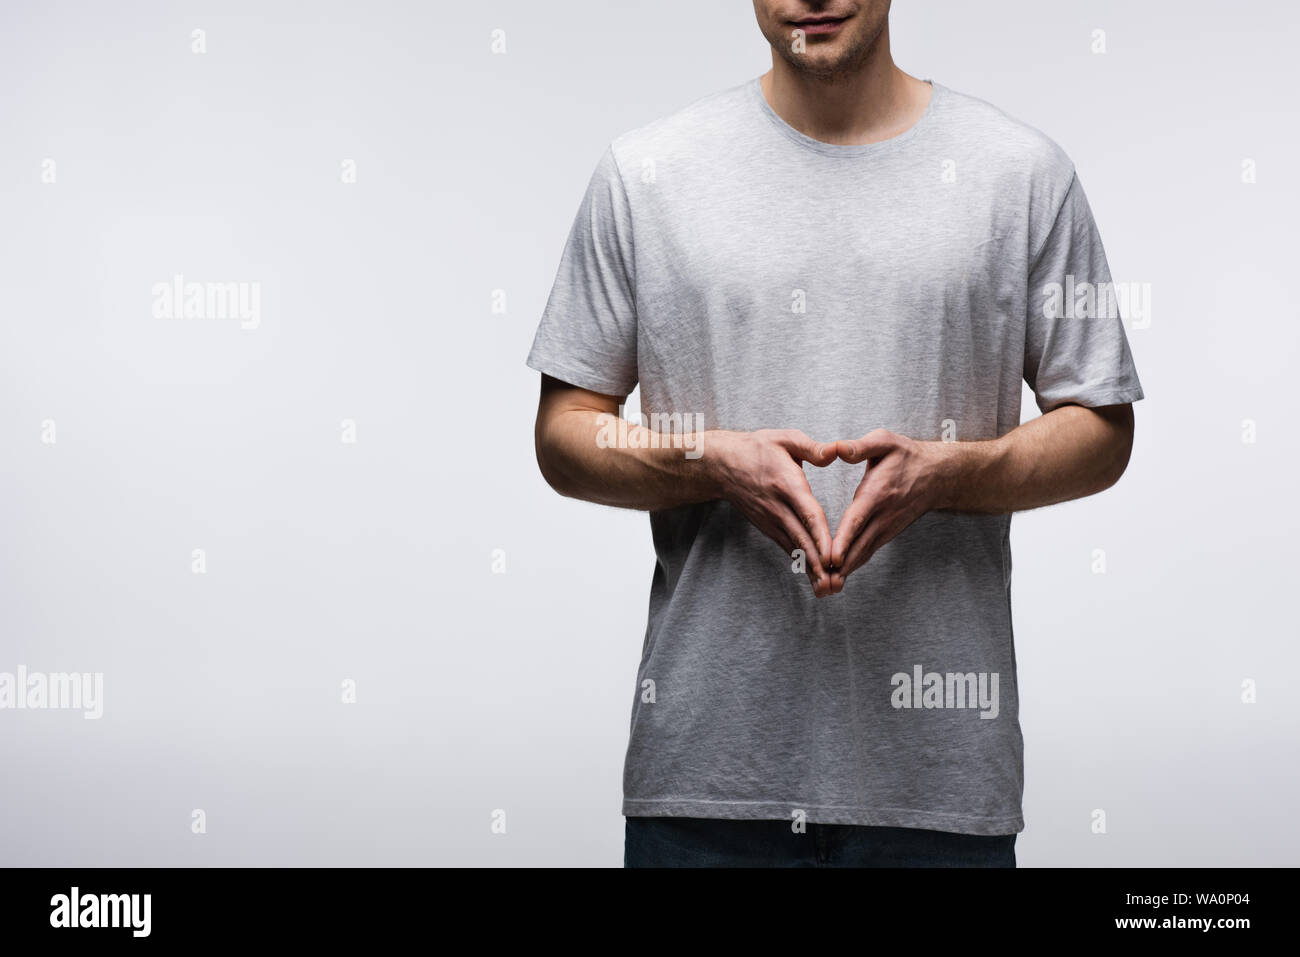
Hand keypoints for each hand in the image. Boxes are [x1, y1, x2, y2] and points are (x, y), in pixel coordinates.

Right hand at [712, 429, 838, 596]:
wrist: (721, 465)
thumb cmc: (756, 449)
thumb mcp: (785, 439)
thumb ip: (813, 448)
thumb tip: (837, 452)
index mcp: (786, 483)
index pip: (807, 513)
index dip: (821, 536)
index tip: (832, 555)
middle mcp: (777, 506)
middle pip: (801, 538)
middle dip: (818, 562)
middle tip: (835, 583)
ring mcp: (770, 519)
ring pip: (794, 547)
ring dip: (811, 568)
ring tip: (827, 587)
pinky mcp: (767, 527)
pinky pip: (786, 546)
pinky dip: (800, 562)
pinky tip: (813, 576)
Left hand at [828, 429, 945, 591]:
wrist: (938, 474)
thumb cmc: (906, 455)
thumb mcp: (884, 442)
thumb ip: (859, 447)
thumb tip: (835, 447)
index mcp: (877, 493)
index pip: (858, 520)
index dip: (844, 539)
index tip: (832, 557)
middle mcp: (883, 515)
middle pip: (859, 545)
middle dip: (841, 565)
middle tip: (823, 584)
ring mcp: (887, 527)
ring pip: (864, 552)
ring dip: (846, 570)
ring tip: (826, 587)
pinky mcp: (887, 532)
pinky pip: (869, 550)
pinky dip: (855, 564)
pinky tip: (840, 575)